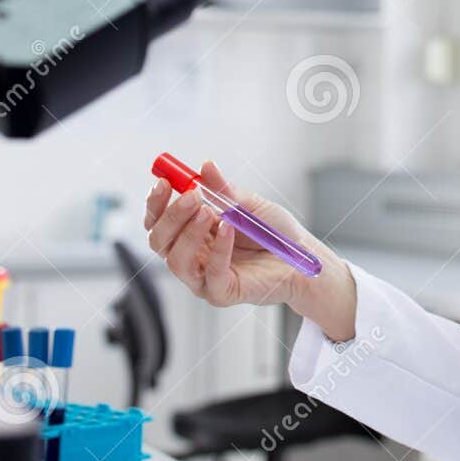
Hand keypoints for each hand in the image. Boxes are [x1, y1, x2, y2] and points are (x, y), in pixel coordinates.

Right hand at [143, 160, 356, 339]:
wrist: (303, 258)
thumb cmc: (276, 233)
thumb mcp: (250, 204)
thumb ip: (225, 190)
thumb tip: (205, 167)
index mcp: (193, 232)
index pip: (159, 220)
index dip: (156, 202)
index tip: (164, 181)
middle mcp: (193, 255)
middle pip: (159, 240)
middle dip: (171, 216)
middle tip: (192, 196)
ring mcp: (204, 277)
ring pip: (176, 260)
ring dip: (189, 233)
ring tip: (209, 212)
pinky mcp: (221, 293)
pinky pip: (211, 274)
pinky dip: (218, 249)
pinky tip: (228, 229)